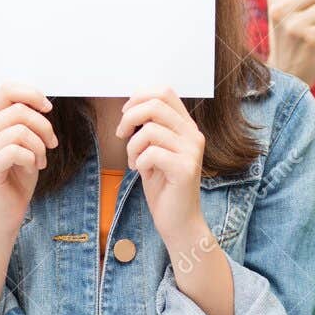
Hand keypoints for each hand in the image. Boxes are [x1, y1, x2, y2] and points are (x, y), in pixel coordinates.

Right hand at [0, 84, 55, 237]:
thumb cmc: (17, 176)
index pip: (6, 89)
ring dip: (40, 146)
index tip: (48, 108)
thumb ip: (26, 120)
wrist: (6, 212)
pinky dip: (33, 159)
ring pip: (21, 131)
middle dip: (44, 126)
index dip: (31, 93)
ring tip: (40, 160)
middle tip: (52, 144)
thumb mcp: (24, 142)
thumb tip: (42, 101)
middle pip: (19, 110)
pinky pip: (18, 151)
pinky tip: (32, 168)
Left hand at [117, 88, 206, 253]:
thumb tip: (132, 106)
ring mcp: (192, 151)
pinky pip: (150, 153)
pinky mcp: (185, 168)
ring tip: (135, 162)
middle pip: (155, 105)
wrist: (179, 222)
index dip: (139, 96)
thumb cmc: (164, 186)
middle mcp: (193, 134)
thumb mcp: (155, 150)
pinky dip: (139, 163)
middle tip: (122, 135)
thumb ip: (150, 128)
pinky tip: (144, 173)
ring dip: (132, 147)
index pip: (165, 92)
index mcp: (187, 126)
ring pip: (149, 130)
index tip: (126, 114)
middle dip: (129, 118)